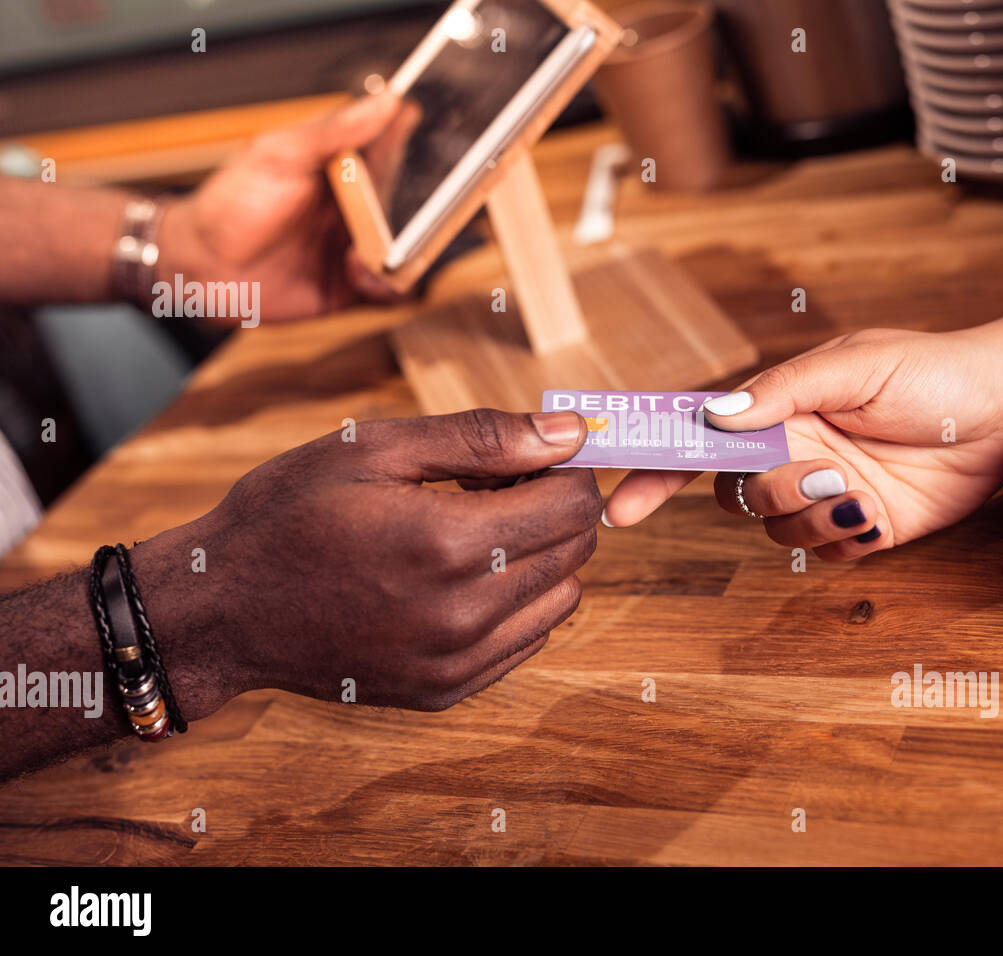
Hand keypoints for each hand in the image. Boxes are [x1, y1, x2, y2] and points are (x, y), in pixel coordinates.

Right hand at [130, 409, 601, 712]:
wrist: (222, 609)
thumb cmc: (290, 514)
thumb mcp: (375, 448)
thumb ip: (483, 437)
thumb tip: (571, 432)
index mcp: (448, 544)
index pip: (573, 505)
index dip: (564, 469)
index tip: (528, 457)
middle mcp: (464, 614)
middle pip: (574, 552)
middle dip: (554, 508)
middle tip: (498, 487)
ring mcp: (456, 662)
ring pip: (560, 600)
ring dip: (540, 558)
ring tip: (477, 532)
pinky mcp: (446, 691)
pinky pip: (525, 641)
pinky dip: (514, 603)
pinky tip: (460, 577)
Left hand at [156, 92, 419, 321]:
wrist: (202, 268)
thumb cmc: (231, 203)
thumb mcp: (281, 155)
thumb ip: (335, 130)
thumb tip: (386, 100)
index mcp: (343, 168)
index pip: (394, 148)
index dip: (417, 142)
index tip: (434, 143)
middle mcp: (357, 207)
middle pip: (413, 204)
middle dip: (426, 211)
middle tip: (421, 215)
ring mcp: (357, 246)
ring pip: (409, 250)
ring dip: (402, 252)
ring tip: (372, 252)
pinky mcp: (351, 287)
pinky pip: (389, 289)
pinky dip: (385, 284)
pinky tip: (357, 272)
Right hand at [605, 326, 1002, 559]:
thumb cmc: (933, 370)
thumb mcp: (854, 366)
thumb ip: (782, 391)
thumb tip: (717, 415)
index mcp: (780, 409)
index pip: (701, 441)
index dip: (655, 471)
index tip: (620, 503)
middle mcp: (793, 452)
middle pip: (735, 494)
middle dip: (769, 492)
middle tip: (823, 472)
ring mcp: (826, 492)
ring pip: (777, 531)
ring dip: (811, 518)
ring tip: (860, 491)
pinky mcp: (863, 527)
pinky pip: (824, 553)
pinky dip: (843, 542)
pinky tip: (878, 515)